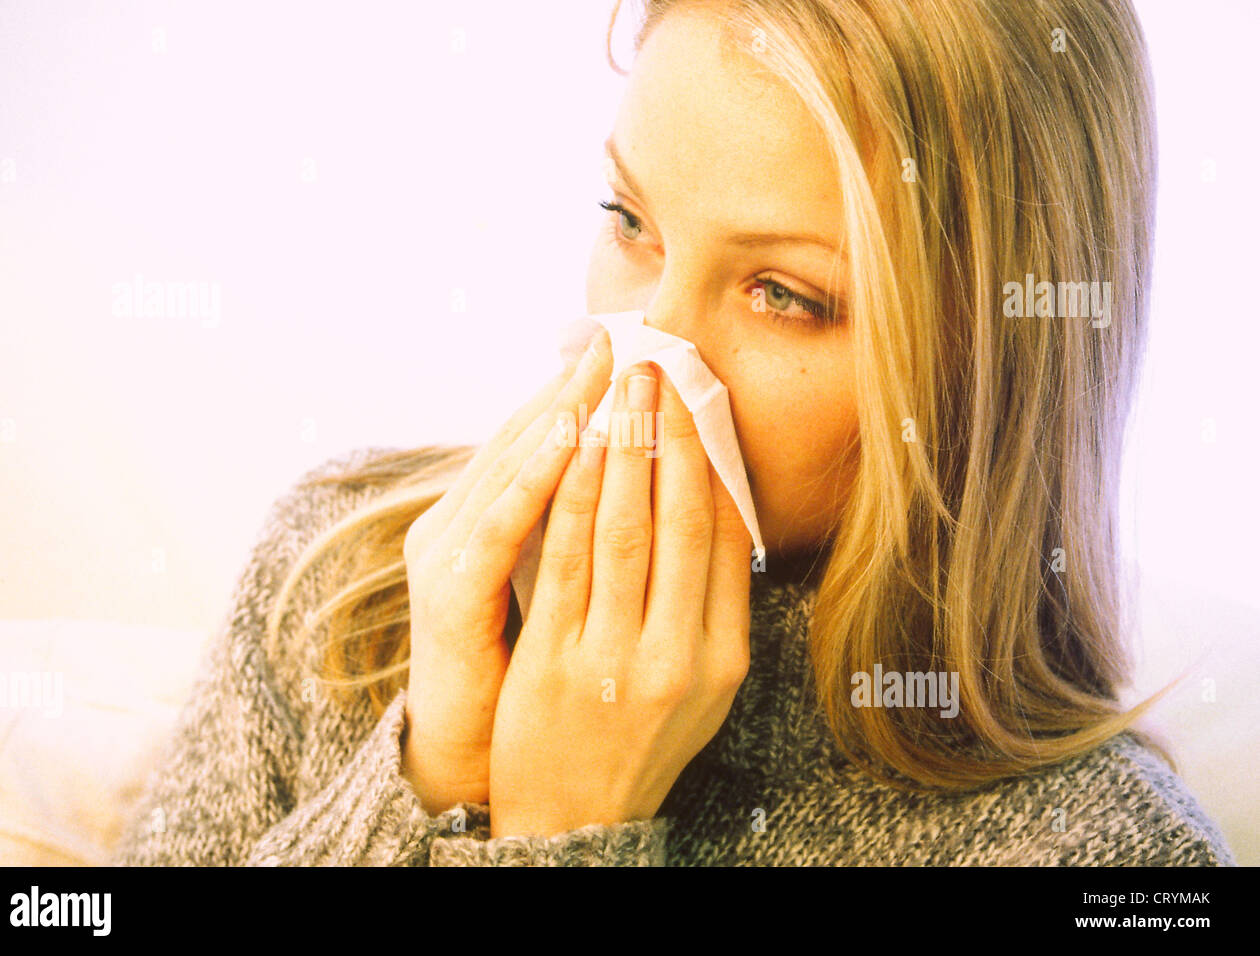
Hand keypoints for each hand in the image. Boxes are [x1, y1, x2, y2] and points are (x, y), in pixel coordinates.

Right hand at [399, 326, 612, 813]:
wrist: (467, 752)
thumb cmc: (520, 671)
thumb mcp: (553, 585)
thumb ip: (578, 534)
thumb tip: (640, 484)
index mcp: (478, 518)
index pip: (534, 441)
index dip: (579, 392)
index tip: (627, 348)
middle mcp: (453, 523)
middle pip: (518, 439)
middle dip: (572, 385)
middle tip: (619, 333)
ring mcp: (444, 555)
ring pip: (508, 468)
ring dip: (559, 414)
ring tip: (603, 367)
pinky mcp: (448, 594)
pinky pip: (500, 527)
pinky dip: (537, 479)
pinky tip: (574, 440)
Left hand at [487, 361, 752, 837]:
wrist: (578, 820)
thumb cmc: (641, 739)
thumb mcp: (703, 683)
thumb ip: (712, 604)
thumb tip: (720, 507)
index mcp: (724, 655)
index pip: (723, 535)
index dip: (712, 458)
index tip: (702, 399)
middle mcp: (679, 654)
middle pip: (678, 518)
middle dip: (670, 432)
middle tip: (662, 365)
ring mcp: (616, 658)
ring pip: (621, 527)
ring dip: (620, 446)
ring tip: (621, 386)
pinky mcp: (555, 660)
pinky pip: (564, 558)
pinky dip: (568, 493)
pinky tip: (570, 445)